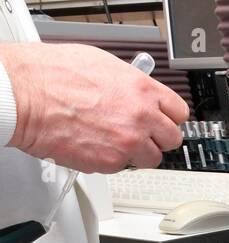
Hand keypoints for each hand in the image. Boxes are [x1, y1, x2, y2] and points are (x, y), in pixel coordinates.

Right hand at [0, 42, 188, 172]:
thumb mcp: (102, 64)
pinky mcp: (110, 163)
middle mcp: (141, 118)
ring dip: (138, 153)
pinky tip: (95, 145)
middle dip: (158, 137)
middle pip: (172, 139)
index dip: (170, 117)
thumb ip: (128, 83)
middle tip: (143, 133)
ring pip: (152, 158)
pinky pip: (123, 167)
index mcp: (142, 90)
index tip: (164, 120)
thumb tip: (137, 90)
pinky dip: (112, 160)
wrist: (24, 96)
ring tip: (116, 141)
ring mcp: (128, 143)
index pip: (179, 111)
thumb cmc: (51, 75)